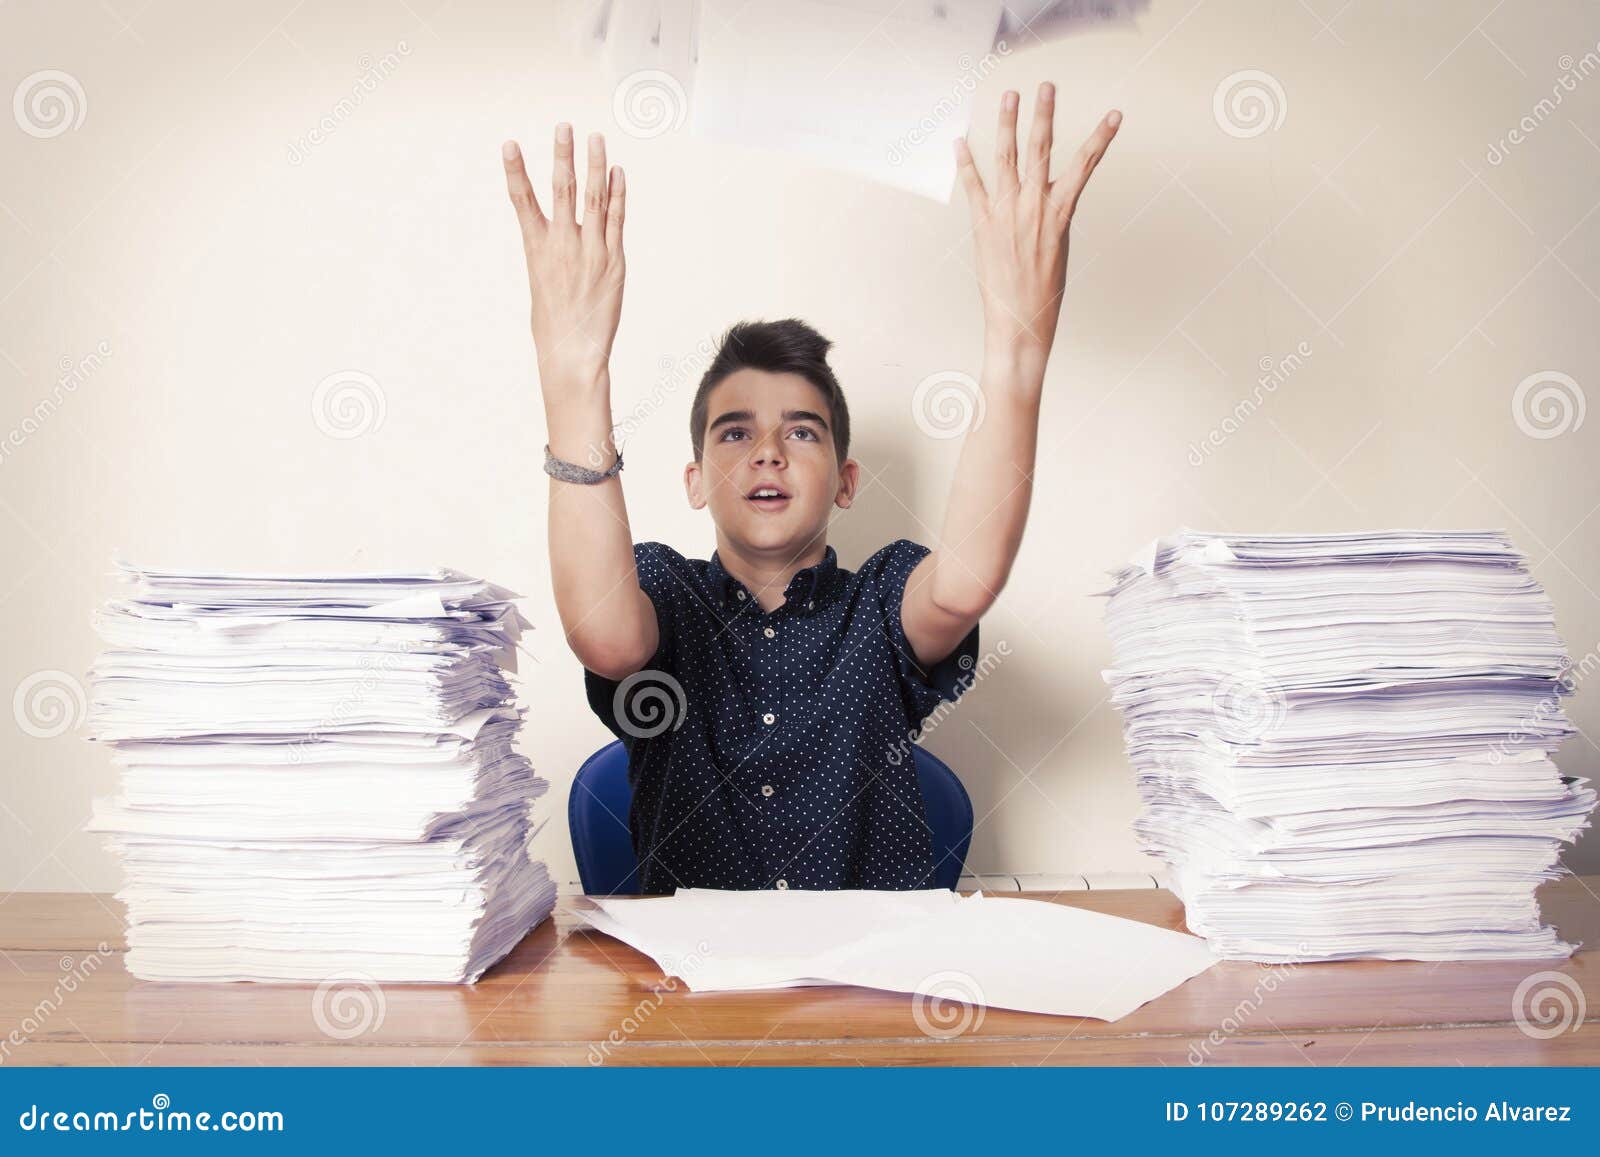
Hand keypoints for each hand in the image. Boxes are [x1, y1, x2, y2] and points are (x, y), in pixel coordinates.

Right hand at [502, 125, 625, 390]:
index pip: (522, 201)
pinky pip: (617, 220)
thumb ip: (552, 251)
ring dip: (594, 164)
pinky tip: (617, 172)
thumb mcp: (542, 281)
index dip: (515, 171)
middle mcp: (563, 245)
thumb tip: (563, 232)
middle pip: (562, 190)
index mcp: (536, 249)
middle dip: (562, 155)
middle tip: (564, 125)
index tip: (509, 144)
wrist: (574, 352)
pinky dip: (618, 194)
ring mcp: (591, 251)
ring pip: (594, 198)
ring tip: (595, 137)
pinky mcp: (614, 261)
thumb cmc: (553, 321)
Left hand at [954, 84, 1119, 374]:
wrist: (1019, 323)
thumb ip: (1052, 218)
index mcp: (1060, 212)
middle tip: (1046, 87)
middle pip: (1041, 148)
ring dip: (1007, 123)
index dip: (1102, 138)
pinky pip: (973, 185)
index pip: (1085, 165)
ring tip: (1009, 97)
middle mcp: (1033, 206)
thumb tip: (1048, 200)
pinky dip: (965, 162)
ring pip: (1007, 156)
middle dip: (1044, 114)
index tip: (1115, 115)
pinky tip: (961, 142)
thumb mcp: (1059, 249)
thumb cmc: (1044, 293)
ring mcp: (1006, 211)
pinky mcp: (982, 223)